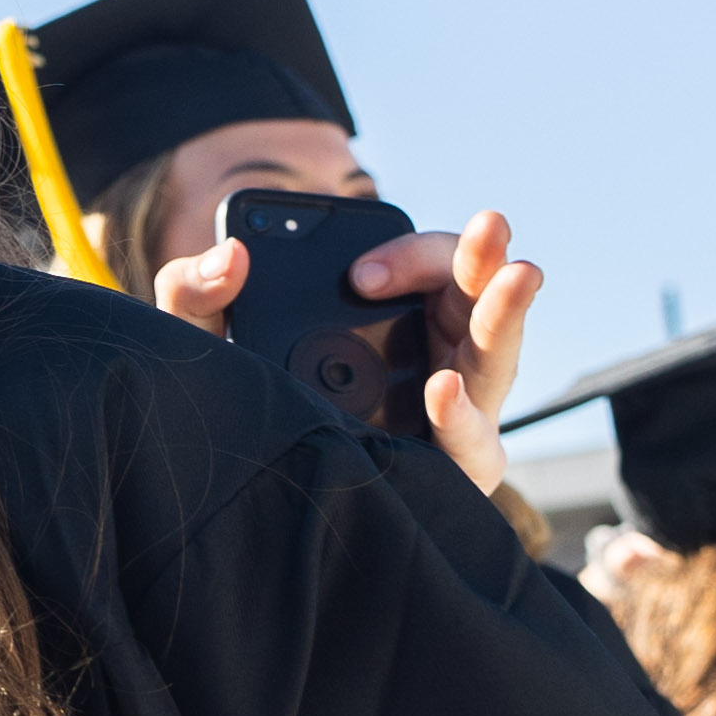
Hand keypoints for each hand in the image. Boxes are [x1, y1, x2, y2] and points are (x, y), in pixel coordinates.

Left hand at [144, 210, 539, 493]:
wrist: (225, 492)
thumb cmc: (237, 400)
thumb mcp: (202, 340)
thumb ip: (196, 290)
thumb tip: (231, 256)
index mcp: (392, 316)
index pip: (428, 268)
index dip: (412, 254)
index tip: (359, 272)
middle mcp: (430, 357)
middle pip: (473, 302)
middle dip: (485, 261)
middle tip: (491, 223)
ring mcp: (444, 416)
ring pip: (491, 363)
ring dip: (507, 317)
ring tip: (519, 275)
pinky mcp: (440, 473)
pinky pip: (468, 447)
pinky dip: (461, 418)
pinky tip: (443, 388)